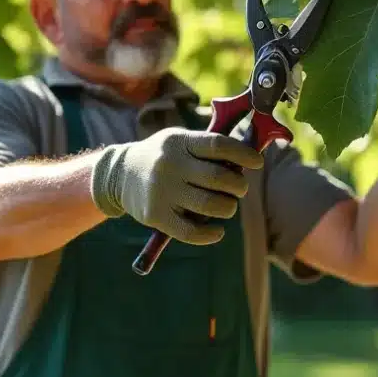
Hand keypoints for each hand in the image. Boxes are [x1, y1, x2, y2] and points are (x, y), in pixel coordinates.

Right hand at [90, 128, 263, 244]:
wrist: (119, 175)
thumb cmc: (162, 157)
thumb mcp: (179, 141)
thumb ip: (207, 148)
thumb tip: (248, 159)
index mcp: (179, 142)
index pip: (219, 145)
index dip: (243, 154)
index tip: (258, 162)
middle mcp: (170, 165)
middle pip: (218, 178)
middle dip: (238, 186)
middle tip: (239, 189)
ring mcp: (162, 191)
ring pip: (209, 206)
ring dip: (227, 208)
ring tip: (227, 206)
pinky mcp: (156, 215)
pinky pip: (191, 233)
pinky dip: (211, 235)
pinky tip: (217, 231)